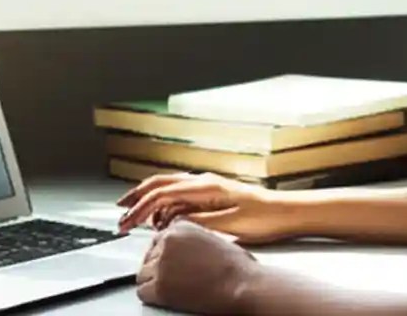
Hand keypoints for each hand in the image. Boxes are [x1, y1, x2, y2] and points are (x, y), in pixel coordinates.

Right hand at [117, 172, 289, 243]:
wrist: (286, 211)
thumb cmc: (264, 217)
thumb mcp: (230, 225)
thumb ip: (198, 221)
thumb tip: (171, 221)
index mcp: (205, 186)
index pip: (162, 194)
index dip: (140, 209)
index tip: (126, 223)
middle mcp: (203, 181)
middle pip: (160, 183)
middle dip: (137, 198)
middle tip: (120, 213)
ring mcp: (206, 185)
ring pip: (168, 186)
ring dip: (148, 198)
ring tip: (134, 212)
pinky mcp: (211, 193)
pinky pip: (180, 193)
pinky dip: (164, 202)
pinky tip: (161, 214)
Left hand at [136, 220, 261, 313]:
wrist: (243, 284)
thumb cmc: (238, 266)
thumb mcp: (213, 238)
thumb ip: (192, 240)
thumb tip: (184, 250)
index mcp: (180, 227)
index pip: (158, 239)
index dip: (165, 254)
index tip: (170, 262)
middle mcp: (167, 241)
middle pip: (149, 256)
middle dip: (158, 267)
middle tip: (172, 278)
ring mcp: (162, 263)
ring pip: (142, 274)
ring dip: (153, 281)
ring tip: (171, 288)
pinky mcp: (160, 286)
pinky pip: (142, 292)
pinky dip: (151, 297)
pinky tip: (166, 298)